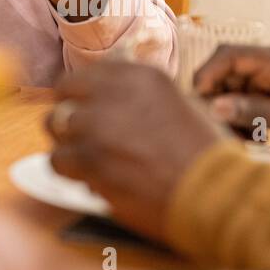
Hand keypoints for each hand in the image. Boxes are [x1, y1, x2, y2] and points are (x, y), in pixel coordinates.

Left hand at [47, 63, 227, 240]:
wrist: (213, 194)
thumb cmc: (205, 155)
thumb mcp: (180, 105)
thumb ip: (141, 96)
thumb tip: (112, 96)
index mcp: (139, 77)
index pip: (84, 76)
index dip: (79, 96)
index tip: (82, 110)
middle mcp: (114, 95)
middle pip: (63, 99)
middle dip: (69, 119)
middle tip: (83, 139)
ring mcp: (99, 127)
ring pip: (55, 130)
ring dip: (69, 146)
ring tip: (90, 162)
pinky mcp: (91, 162)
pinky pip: (58, 162)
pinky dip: (71, 172)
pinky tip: (92, 179)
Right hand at [193, 46, 269, 161]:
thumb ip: (254, 112)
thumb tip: (216, 107)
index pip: (230, 55)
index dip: (208, 74)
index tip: (198, 100)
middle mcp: (268, 66)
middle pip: (223, 71)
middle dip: (214, 98)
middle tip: (215, 126)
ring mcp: (266, 81)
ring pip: (228, 90)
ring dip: (226, 114)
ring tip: (241, 139)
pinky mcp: (266, 97)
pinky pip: (239, 104)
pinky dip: (237, 122)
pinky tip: (252, 140)